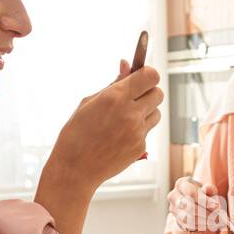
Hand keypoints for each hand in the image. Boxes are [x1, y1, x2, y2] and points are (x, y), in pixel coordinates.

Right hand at [48, 64, 162, 187]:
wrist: (74, 169)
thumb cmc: (76, 133)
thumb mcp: (88, 102)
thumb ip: (113, 84)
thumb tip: (127, 65)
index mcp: (114, 97)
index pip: (150, 76)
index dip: (147, 74)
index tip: (141, 77)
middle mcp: (129, 113)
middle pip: (158, 93)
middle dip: (148, 92)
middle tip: (134, 97)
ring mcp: (137, 132)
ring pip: (156, 112)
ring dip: (146, 111)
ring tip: (125, 118)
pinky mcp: (140, 147)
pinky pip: (147, 131)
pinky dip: (138, 130)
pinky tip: (119, 136)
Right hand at [167, 176, 222, 232]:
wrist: (193, 204)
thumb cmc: (202, 194)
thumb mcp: (207, 190)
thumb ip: (209, 189)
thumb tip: (207, 189)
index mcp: (181, 184)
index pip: (191, 193)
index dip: (204, 200)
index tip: (216, 205)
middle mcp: (174, 196)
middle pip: (189, 207)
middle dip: (206, 212)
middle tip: (218, 215)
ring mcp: (173, 209)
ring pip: (188, 218)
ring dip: (204, 220)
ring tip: (215, 220)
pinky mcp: (177, 220)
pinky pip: (189, 225)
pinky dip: (201, 225)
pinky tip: (209, 224)